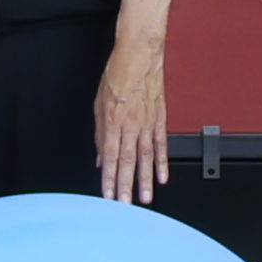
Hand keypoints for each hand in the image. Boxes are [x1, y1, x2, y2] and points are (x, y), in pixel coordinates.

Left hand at [93, 37, 171, 202]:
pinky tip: (162, 176)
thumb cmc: (117, 74)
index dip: (108, 179)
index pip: (110, 157)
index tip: (107, 195)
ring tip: (146, 198)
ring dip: (145, 180)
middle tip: (126, 206)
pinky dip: (162, 162)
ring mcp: (147, 122)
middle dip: (126, 186)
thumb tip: (100, 157)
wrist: (140, 54)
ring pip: (146, 157)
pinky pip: (161, 144)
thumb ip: (100, 133)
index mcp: (113, 121)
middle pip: (128, 162)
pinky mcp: (160, 118)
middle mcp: (131, 124)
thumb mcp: (99, 103)